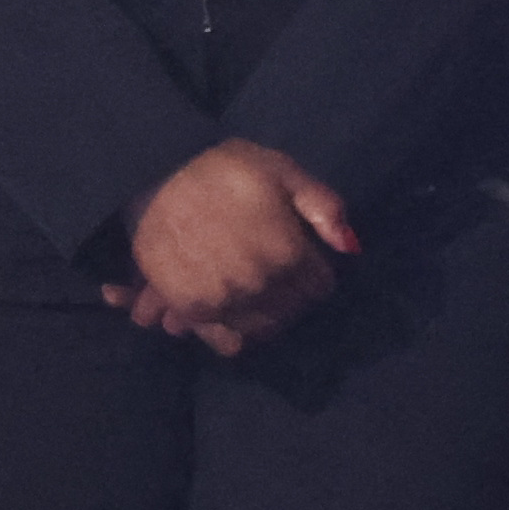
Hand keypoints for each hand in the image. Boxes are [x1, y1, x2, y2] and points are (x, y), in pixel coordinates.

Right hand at [98, 140, 358, 357]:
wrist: (158, 174)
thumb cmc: (226, 169)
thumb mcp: (283, 171)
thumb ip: (322, 206)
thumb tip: (351, 246)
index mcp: (287, 252)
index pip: (320, 287)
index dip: (316, 272)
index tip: (304, 259)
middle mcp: (259, 284)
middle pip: (292, 311)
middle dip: (291, 294)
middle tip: (277, 273)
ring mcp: (224, 300)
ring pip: (261, 329)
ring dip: (262, 315)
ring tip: (252, 291)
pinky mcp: (190, 309)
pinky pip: (224, 340)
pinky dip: (229, 331)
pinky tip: (228, 309)